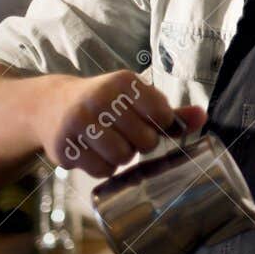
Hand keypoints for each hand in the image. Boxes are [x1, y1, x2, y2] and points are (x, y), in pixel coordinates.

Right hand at [31, 70, 204, 176]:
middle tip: (128, 135)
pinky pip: (101, 170)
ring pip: (123, 158)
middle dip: (141, 144)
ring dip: (122, 157)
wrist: (51, 105)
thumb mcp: (135, 99)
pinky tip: (95, 153)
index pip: (162, 114)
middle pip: (145, 141)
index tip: (151, 122)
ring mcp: (79, 122)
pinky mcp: (64, 145)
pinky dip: (104, 167)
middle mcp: (100, 99)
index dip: (162, 125)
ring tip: (112, 144)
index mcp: (123, 83)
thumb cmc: (105, 104)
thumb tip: (203, 117)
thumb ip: (170, 111)